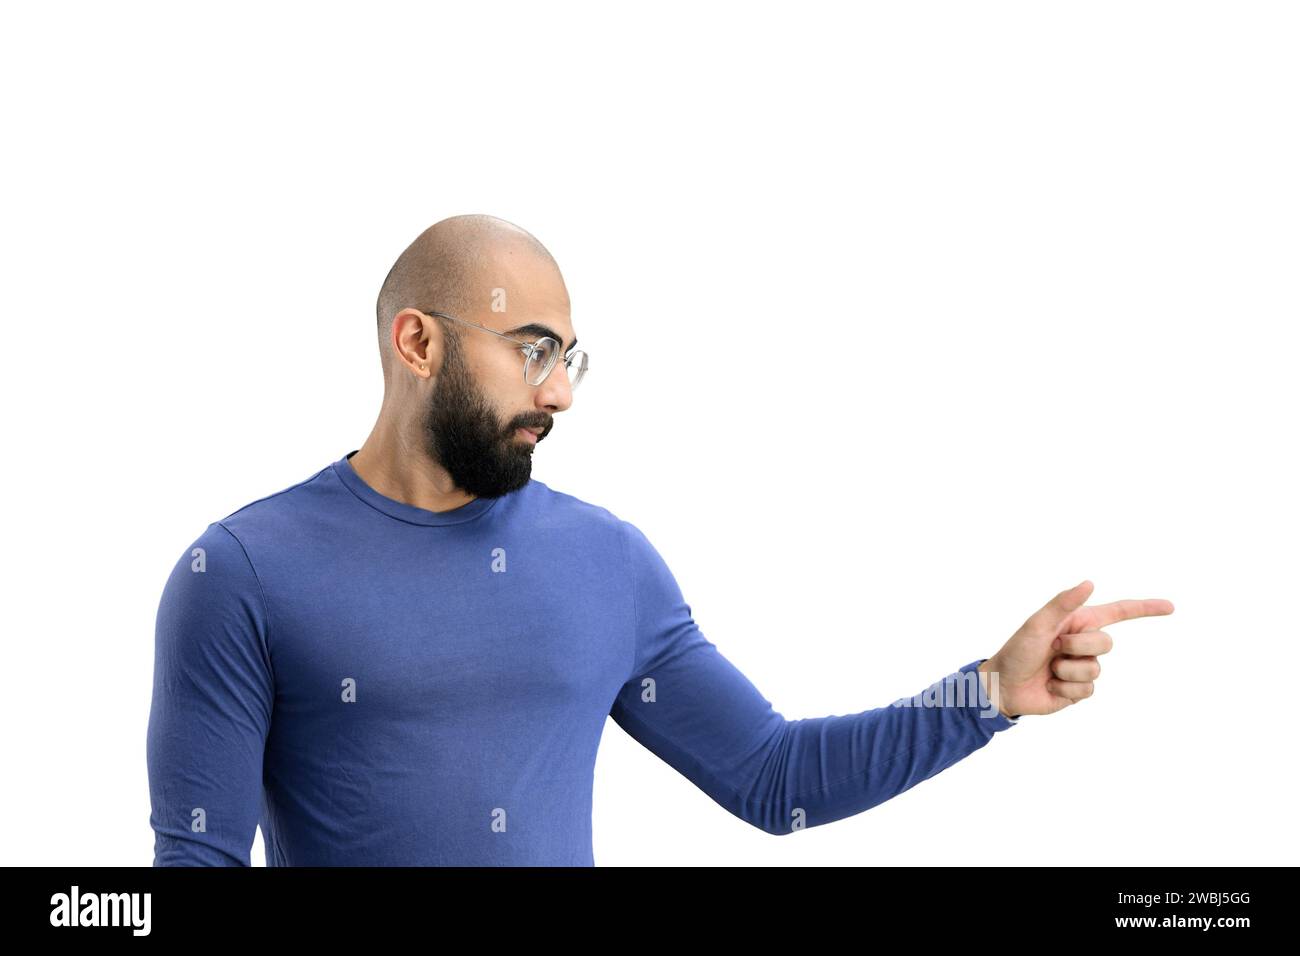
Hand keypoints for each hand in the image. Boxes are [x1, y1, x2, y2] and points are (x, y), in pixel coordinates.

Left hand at [977, 580, 1173, 717]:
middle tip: (1053, 649)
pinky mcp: (1079, 691)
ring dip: (1067, 670)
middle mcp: (1084, 644)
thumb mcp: (1038, 624)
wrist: (1003, 686)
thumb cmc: (1017, 650)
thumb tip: (1090, 583)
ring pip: (1095, 670)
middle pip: (1106, 643)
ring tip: (1048, 668)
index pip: (1119, 613)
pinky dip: (1065, 688)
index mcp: (1078, 622)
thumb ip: (1063, 604)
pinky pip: (1086, 690)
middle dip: (1078, 646)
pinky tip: (1050, 685)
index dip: (1145, 609)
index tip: (1170, 607)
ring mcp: (1083, 668)